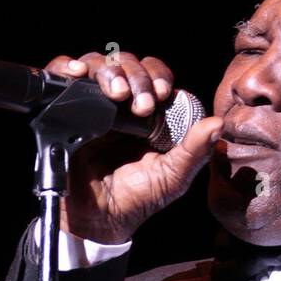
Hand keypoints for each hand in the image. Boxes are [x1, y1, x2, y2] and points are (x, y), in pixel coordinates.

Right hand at [45, 50, 222, 243]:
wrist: (99, 218)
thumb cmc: (138, 197)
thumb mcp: (173, 176)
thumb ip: (195, 151)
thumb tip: (218, 124)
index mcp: (149, 112)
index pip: (154, 73)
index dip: (158, 76)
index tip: (161, 93)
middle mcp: (121, 103)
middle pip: (127, 62)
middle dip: (137, 76)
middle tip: (141, 105)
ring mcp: (93, 104)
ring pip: (100, 63)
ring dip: (110, 71)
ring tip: (117, 95)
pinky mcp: (66, 108)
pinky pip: (63, 73)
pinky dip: (67, 65)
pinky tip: (79, 74)